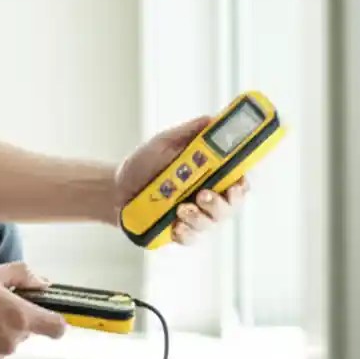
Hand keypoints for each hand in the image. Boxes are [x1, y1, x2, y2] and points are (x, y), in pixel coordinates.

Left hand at [115, 116, 249, 245]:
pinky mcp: (179, 232)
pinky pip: (192, 238)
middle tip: (203, 194)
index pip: (238, 181)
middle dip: (221, 203)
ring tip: (181, 208)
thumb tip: (213, 120)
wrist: (116, 187)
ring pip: (212, 223)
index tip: (237, 183)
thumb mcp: (165, 143)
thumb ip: (189, 133)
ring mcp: (195, 217)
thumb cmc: (144, 164)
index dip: (243, 184)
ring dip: (200, 216)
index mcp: (210, 175)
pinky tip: (176, 225)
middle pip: (231, 206)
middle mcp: (207, 198)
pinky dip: (186, 233)